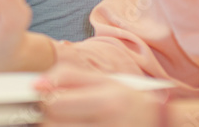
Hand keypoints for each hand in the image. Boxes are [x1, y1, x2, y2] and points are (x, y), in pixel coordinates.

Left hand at [37, 65, 164, 126]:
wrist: (162, 125)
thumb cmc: (129, 103)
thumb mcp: (105, 82)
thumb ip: (68, 77)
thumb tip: (36, 84)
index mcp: (108, 103)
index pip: (55, 104)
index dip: (44, 100)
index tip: (46, 98)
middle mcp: (109, 126)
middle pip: (53, 125)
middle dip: (47, 119)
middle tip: (56, 114)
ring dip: (56, 126)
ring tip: (67, 121)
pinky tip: (74, 125)